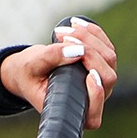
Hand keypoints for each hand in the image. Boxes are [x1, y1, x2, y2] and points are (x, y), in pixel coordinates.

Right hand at [0, 17, 117, 127]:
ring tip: (61, 32)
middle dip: (89, 52)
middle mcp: (92, 99)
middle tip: (63, 39)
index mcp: (73, 110)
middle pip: (106, 76)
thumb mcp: (31, 67)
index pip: (93, 113)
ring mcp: (101, 82)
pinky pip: (105, 46)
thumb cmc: (28, 75)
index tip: (90, 76)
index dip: (96, 95)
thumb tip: (78, 51)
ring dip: (88, 38)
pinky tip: (75, 24)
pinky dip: (92, 33)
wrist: (31, 68)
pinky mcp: (102, 64)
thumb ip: (51, 59)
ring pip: (108, 57)